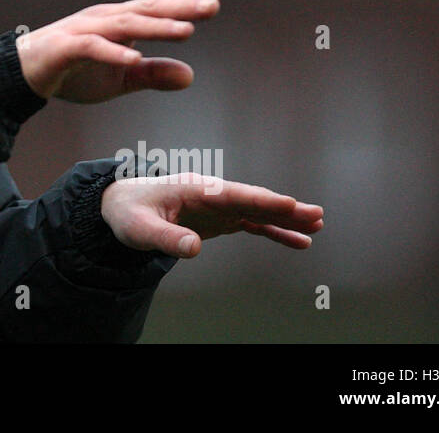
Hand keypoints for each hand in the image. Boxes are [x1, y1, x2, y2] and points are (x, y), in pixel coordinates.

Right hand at [16, 0, 221, 102]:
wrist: (23, 73)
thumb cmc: (72, 70)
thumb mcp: (120, 79)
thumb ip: (153, 75)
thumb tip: (191, 75)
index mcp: (118, 22)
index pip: (156, 8)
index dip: (185, 3)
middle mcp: (104, 19)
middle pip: (147, 10)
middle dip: (180, 8)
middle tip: (212, 6)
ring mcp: (85, 30)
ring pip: (126, 26)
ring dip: (156, 28)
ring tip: (185, 31)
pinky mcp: (66, 47)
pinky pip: (93, 48)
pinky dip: (114, 53)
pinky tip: (134, 58)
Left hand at [99, 173, 324, 258]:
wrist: (121, 206)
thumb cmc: (128, 212)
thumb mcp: (139, 228)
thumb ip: (165, 237)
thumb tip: (192, 249)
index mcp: (194, 189)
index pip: (232, 194)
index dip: (261, 199)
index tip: (288, 203)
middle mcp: (211, 194)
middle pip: (253, 200)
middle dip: (284, 207)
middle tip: (316, 214)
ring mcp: (218, 206)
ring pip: (258, 211)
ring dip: (286, 218)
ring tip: (317, 224)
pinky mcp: (220, 218)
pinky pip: (252, 224)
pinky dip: (274, 231)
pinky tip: (298, 240)